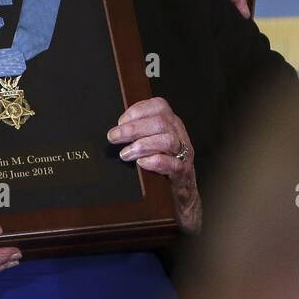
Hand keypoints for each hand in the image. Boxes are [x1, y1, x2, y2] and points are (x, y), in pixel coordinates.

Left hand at [108, 97, 201, 233]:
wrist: (183, 193)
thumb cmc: (163, 164)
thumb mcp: (154, 142)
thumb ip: (140, 132)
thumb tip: (114, 129)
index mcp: (172, 122)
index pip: (159, 106)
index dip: (138, 110)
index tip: (120, 121)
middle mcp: (180, 134)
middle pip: (160, 123)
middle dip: (133, 129)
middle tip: (113, 137)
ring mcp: (184, 153)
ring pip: (168, 140)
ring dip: (142, 145)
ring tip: (125, 154)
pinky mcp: (183, 173)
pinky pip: (172, 164)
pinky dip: (155, 162)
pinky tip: (140, 164)